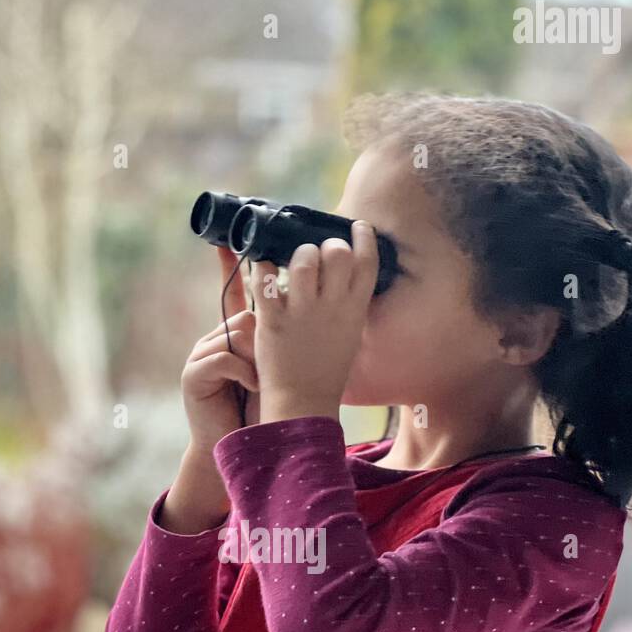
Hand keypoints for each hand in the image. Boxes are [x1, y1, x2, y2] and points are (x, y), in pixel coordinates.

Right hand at [180, 244, 261, 456]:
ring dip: (253, 361)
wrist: (235, 448)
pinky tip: (246, 389)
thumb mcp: (272, 367)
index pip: (233, 292)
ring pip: (237, 335)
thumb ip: (276, 336)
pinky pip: (227, 357)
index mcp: (233, 335)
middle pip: (245, 315)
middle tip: (262, 368)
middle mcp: (213, 338)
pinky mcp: (193, 373)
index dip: (230, 264)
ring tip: (256, 384)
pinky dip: (243, 374)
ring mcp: (200, 354)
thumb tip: (298, 303)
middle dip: (260, 340)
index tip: (228, 237)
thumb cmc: (259, 409)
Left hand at [250, 221, 377, 420]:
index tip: (358, 226)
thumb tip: (344, 277)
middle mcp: (332, 308)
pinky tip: (264, 268)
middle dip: (327, 245)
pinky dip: (263, 267)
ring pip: (304, 259)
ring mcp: (302, 314)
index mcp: (354, 312)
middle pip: (337, 253)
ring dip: (297, 253)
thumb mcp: (349, 335)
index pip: (367, 263)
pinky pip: (266, 279)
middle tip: (316, 254)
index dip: (364, 238)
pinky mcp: (272, 321)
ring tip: (291, 263)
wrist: (302, 404)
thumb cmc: (325, 372)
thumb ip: (348, 305)